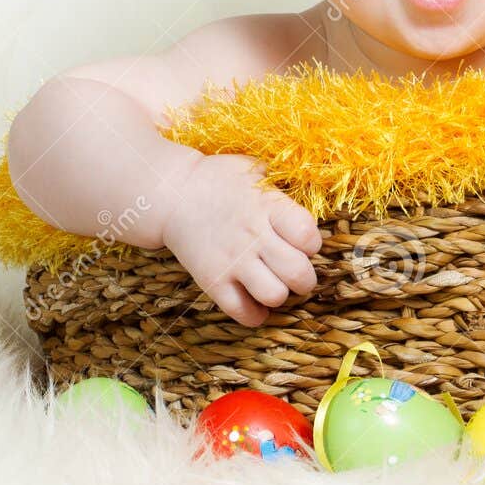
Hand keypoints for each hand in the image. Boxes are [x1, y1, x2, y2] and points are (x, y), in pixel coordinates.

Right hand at [159, 153, 322, 327]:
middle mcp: (253, 236)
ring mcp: (232, 261)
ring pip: (275, 295)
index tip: (302, 242)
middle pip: (299, 273)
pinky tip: (255, 301)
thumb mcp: (254, 170)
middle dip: (305, 277)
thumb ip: (282, 186)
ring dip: (281, 294)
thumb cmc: (220, 179)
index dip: (313, 243)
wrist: (172, 195)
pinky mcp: (212, 281)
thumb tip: (312, 187)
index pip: (308, 235)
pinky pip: (243, 313)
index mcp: (268, 208)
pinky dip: (256, 314)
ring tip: (274, 284)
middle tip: (295, 272)